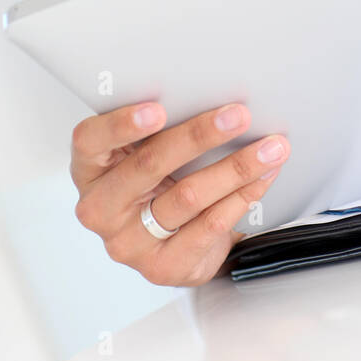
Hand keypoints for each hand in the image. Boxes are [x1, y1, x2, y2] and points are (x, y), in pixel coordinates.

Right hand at [71, 101, 289, 286]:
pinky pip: (209, 226)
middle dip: (199, 136)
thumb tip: (214, 93)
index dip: (121, 124)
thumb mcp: (147, 153)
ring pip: (188, 196)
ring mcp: (129, 242)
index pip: (91, 141)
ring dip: (235, 167)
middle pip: (149, 165)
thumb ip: (160, 129)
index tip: (158, 109)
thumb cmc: (160, 184)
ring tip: (269, 148)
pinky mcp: (162, 267)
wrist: (177, 245)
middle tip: (239, 116)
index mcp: (91, 169)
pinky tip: (262, 178)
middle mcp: (101, 208)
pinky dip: (242, 196)